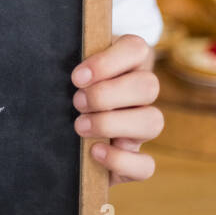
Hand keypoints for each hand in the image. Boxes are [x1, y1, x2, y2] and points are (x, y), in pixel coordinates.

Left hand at [71, 33, 162, 184]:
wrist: (65, 127)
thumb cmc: (69, 87)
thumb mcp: (71, 70)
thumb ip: (73, 65)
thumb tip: (62, 68)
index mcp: (129, 63)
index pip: (136, 49)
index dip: (107, 62)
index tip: (76, 77)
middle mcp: (141, 94)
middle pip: (148, 85)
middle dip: (107, 95)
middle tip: (76, 101)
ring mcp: (142, 127)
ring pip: (153, 122)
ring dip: (112, 123)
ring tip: (80, 126)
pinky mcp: (135, 158)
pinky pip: (146, 165)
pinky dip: (121, 160)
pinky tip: (95, 152)